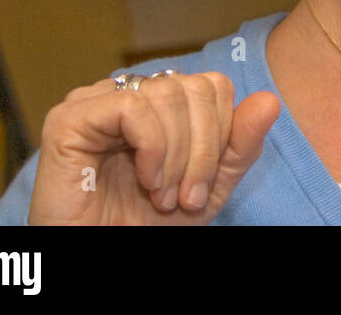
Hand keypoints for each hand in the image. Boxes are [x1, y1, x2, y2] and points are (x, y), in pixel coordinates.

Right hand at [28, 71, 279, 224]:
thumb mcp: (208, 186)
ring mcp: (95, 100)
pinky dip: (152, 149)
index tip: (203, 183)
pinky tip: (146, 179)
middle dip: (203, 150)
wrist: (99, 255)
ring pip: (167, 93)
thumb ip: (239, 145)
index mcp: (160, 102)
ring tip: (162, 195)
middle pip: (195, 87)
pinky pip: (131, 107)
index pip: (213, 85)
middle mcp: (128, 92)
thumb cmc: (145, 222)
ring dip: (177, 156)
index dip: (221, 133)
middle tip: (185, 196)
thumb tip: (270, 101)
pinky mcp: (69, 118)